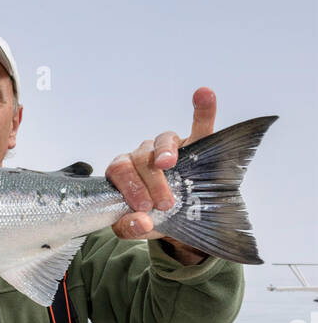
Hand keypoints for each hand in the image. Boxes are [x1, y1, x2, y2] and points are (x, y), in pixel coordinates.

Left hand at [106, 88, 216, 262]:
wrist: (182, 221)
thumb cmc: (155, 218)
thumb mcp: (138, 228)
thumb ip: (130, 227)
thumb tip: (141, 222)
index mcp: (126, 172)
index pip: (119, 169)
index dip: (128, 186)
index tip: (142, 207)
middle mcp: (144, 155)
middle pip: (140, 157)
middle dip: (150, 182)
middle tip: (164, 204)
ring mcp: (171, 147)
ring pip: (162, 140)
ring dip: (164, 152)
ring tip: (169, 165)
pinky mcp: (198, 144)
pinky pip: (201, 123)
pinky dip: (203, 108)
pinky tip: (203, 94)